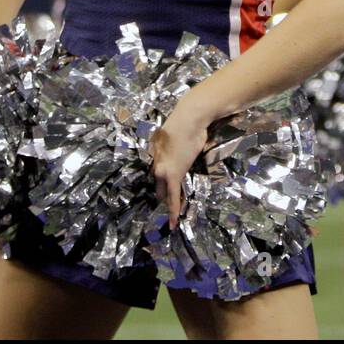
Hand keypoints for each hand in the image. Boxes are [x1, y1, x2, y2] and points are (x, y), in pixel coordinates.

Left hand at [149, 106, 208, 230]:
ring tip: (169, 222)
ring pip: (164, 193)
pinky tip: (174, 221)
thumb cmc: (182, 125)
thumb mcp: (169, 137)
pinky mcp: (174, 174)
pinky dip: (174, 209)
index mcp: (154, 155)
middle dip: (160, 198)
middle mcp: (156, 164)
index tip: (159, 194)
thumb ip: (168, 147)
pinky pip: (173, 196)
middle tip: (162, 211)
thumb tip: (172, 153)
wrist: (189, 121)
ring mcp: (164, 170)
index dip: (158, 185)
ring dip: (168, 207)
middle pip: (158, 186)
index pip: (155, 176)